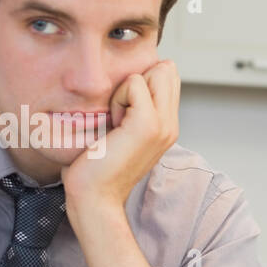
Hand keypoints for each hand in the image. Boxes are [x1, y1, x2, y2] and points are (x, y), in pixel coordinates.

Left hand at [62, 59, 180, 215]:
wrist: (95, 196)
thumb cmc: (97, 167)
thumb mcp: (120, 131)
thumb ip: (132, 108)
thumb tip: (130, 80)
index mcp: (167, 127)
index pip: (169, 77)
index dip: (144, 81)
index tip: (124, 112)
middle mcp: (171, 125)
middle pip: (166, 71)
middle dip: (137, 82)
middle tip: (119, 115)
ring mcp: (164, 125)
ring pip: (153, 73)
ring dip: (126, 90)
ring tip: (116, 121)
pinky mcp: (149, 124)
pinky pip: (135, 83)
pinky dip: (118, 97)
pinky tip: (112, 123)